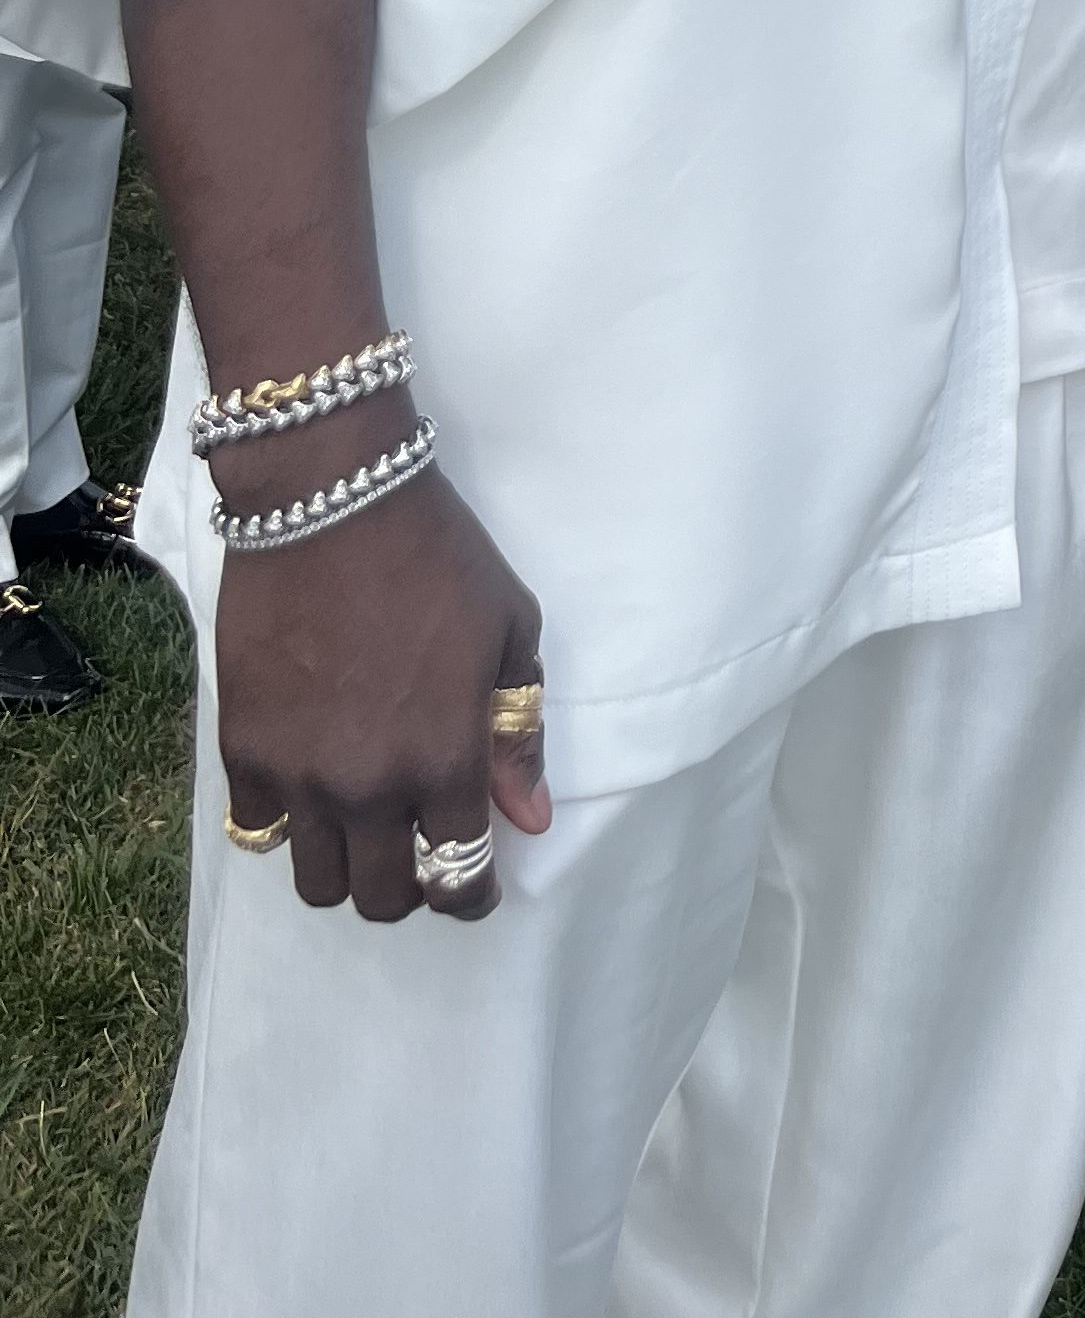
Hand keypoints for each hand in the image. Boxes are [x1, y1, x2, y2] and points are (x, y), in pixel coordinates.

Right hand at [214, 458, 548, 924]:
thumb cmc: (438, 556)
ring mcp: (299, 775)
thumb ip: (518, 734)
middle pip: (383, 899)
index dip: (473, 893)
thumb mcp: (509, 630)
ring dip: (347, 868)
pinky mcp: (242, 749)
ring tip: (364, 829)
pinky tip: (309, 786)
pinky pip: (259, 830)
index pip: (460, 876)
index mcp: (446, 759)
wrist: (331, 499)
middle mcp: (370, 785)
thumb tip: (528, 818)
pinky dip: (286, 823)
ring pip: (318, 885)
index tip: (477, 884)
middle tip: (420, 852)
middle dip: (412, 889)